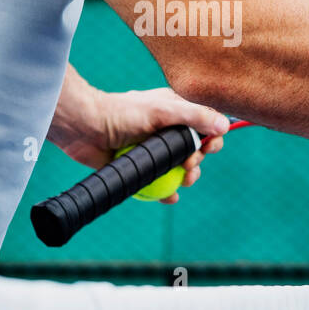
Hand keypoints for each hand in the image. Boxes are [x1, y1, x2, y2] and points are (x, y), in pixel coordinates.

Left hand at [49, 86, 228, 203]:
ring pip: (180, 169)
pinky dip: (166, 192)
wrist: (83, 127)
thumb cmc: (123, 112)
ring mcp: (153, 150)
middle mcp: (167, 131)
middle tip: (188, 166)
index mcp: (176, 113)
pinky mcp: (138, 166)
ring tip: (182, 183)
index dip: (213, 139)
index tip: (208, 148)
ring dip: (187, 179)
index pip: (206, 126)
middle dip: (198, 162)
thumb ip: (195, 117)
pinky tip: (169, 198)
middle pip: (195, 150)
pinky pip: (158, 183)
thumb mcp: (163, 111)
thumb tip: (225, 126)